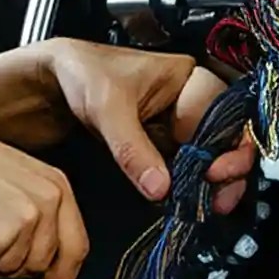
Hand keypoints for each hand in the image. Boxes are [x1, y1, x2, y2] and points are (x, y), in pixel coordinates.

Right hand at [0, 110, 89, 278]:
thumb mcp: (9, 177)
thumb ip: (34, 209)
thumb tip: (43, 254)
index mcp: (55, 182)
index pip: (76, 245)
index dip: (62, 271)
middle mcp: (50, 200)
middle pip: (46, 265)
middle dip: (16, 264)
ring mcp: (29, 220)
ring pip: (16, 271)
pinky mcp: (2, 239)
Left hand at [37, 38, 255, 211]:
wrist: (51, 83)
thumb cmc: (81, 73)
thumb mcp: (108, 109)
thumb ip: (133, 150)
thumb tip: (161, 187)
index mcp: (188, 78)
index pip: (225, 113)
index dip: (228, 144)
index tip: (215, 170)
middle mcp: (189, 100)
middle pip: (226, 137)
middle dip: (227, 168)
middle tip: (219, 197)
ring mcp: (176, 124)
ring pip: (207, 157)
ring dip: (209, 183)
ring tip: (206, 205)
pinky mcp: (161, 144)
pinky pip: (183, 167)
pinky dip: (187, 185)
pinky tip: (184, 201)